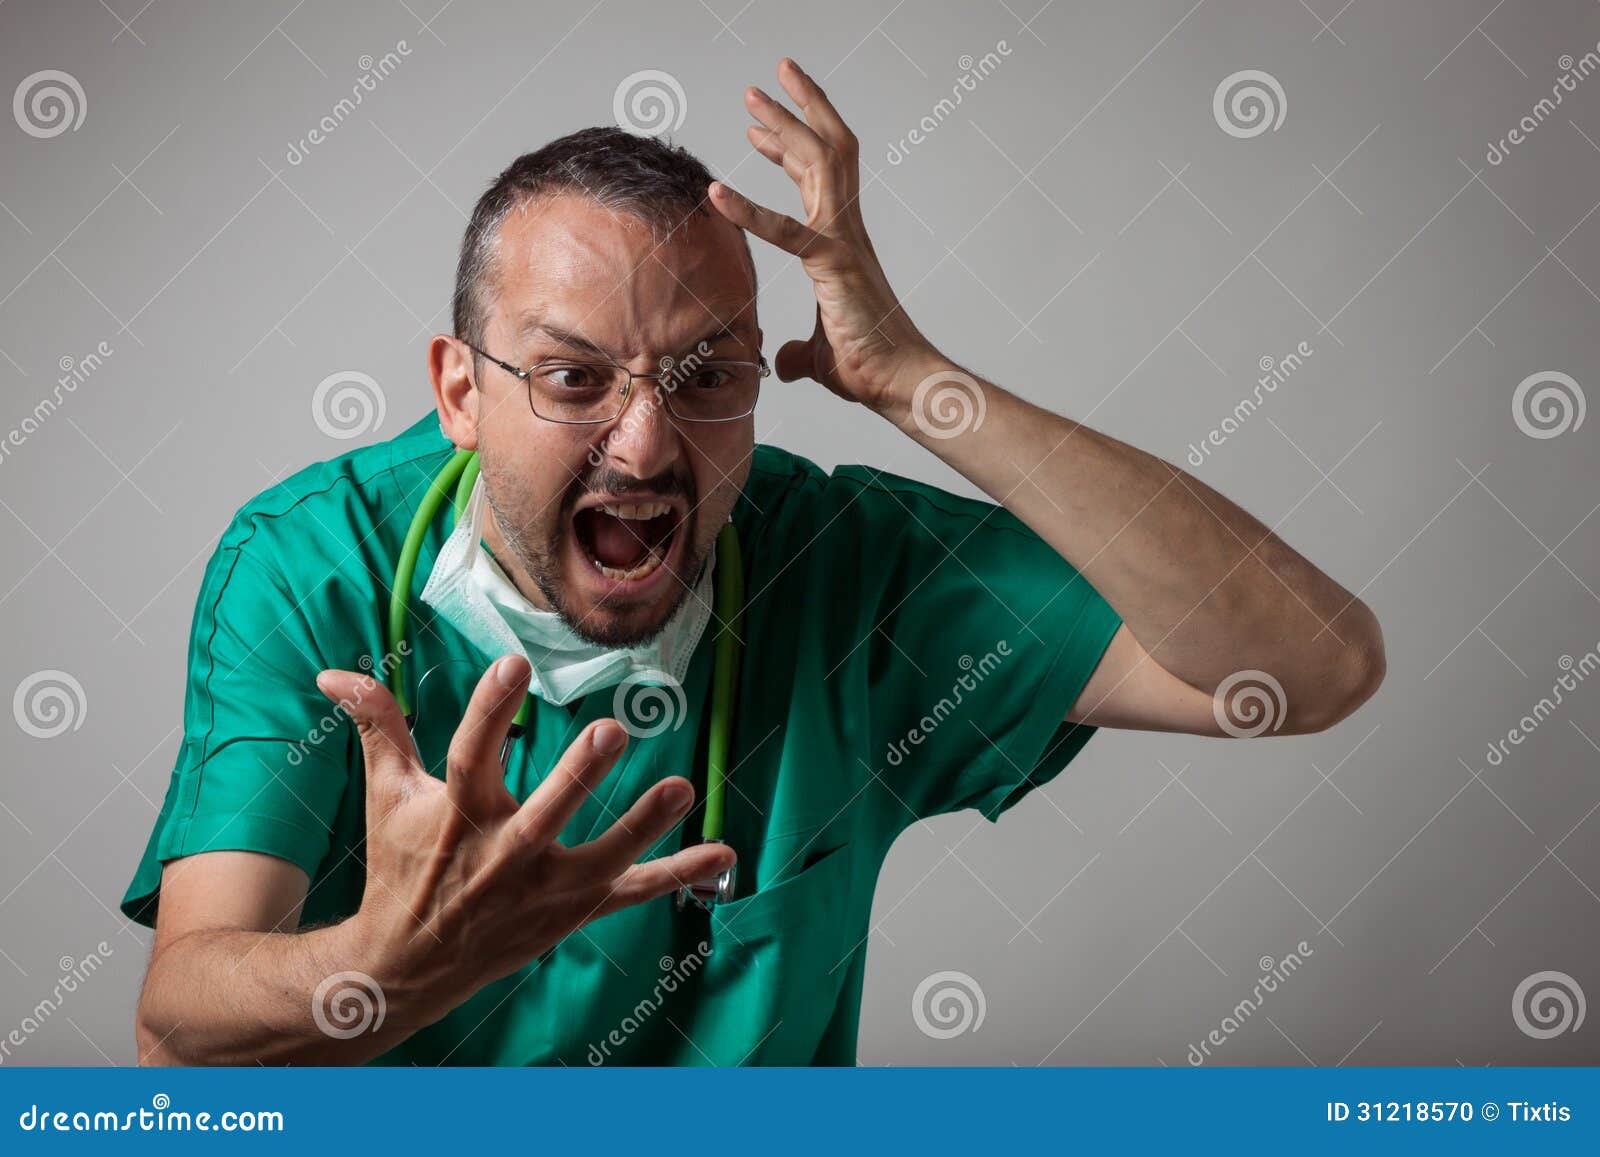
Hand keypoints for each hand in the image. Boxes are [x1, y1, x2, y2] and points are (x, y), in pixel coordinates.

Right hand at [315, 655, 734, 1028]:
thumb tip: (335, 674)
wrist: (407, 964)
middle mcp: (502, 854)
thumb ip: (378, 727)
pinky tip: (724, 853)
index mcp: (455, 816)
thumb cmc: (402, 865)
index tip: (512, 664)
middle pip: (542, 813)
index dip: (488, 710)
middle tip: (611, 731)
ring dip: (642, 825)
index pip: (471, 756)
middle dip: (576, 776)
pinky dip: (680, 875)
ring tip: (682, 786)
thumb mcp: (387, 795)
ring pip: (600, 858)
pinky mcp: (575, 910)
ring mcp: (544, 889)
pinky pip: (635, 895)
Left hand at [708, 57, 940, 413]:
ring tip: (755, 95)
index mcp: (842, 243)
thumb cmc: (869, 368)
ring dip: (788, 123)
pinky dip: (750, 209)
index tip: (759, 129)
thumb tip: (785, 364)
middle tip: (762, 83)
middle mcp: (847, 231)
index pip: (818, 180)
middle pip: (827, 151)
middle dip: (795, 112)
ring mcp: (845, 241)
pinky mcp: (835, 264)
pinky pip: (789, 230)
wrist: (899, 382)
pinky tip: (715, 193)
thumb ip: (800, 353)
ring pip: (823, 161)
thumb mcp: (819, 356)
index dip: (789, 150)